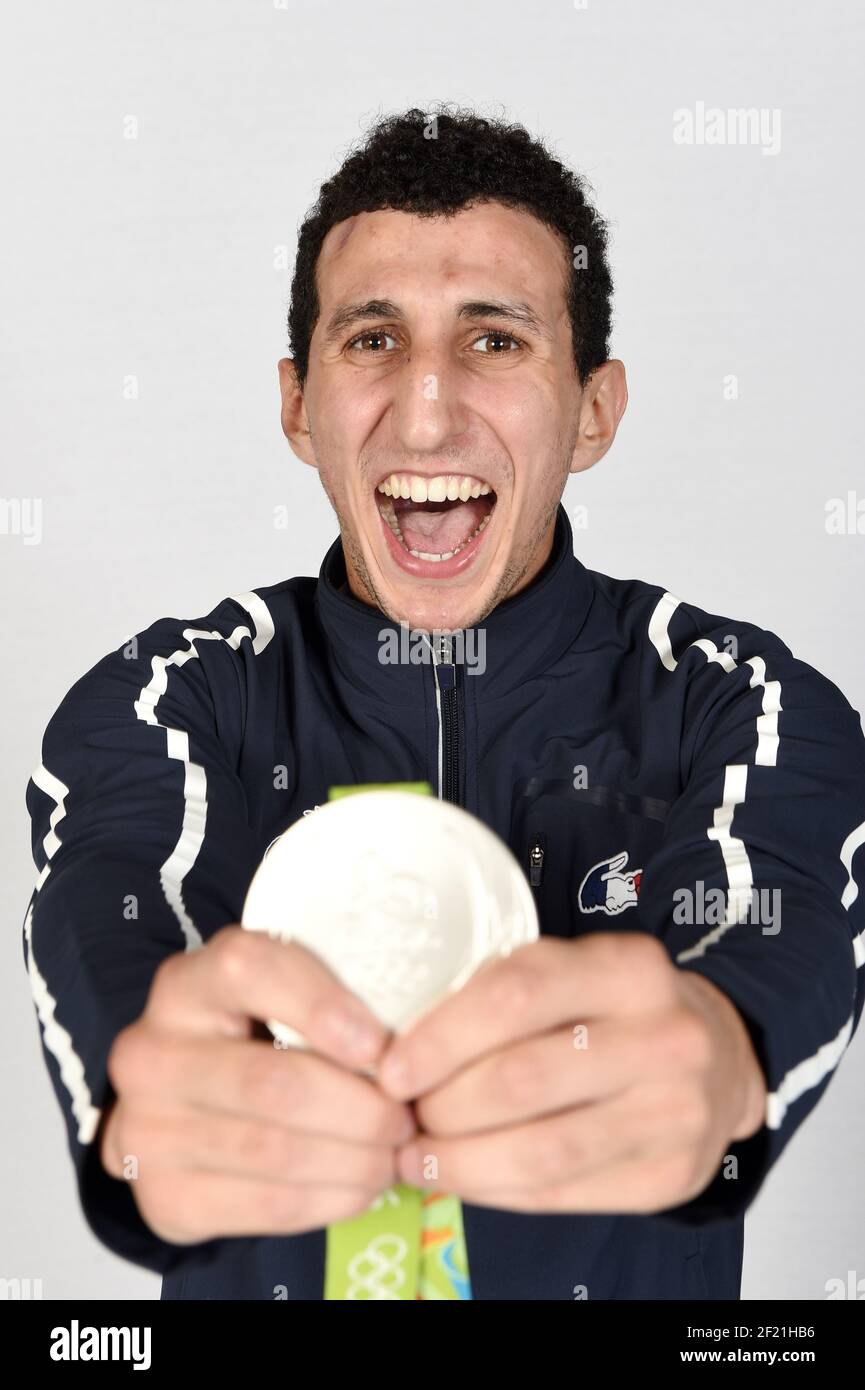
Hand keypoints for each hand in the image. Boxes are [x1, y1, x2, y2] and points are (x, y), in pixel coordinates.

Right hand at [100, 925, 415, 1242]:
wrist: (178, 1111)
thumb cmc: (250, 1039)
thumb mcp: (275, 997)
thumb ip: (326, 1000)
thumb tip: (411, 1043)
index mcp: (186, 983)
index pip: (250, 970)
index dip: (322, 1005)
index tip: (380, 1045)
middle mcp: (151, 1052)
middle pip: (274, 1082)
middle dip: (360, 1107)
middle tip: (407, 1116)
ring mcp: (149, 1129)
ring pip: (277, 1151)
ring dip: (355, 1160)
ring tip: (393, 1153)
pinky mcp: (165, 1196)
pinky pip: (268, 1204)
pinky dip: (331, 1199)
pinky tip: (361, 1186)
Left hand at [376, 932, 766, 1213]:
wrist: (717, 1058)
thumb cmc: (614, 1009)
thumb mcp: (574, 971)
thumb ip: (504, 994)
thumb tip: (399, 1049)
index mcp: (629, 967)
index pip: (516, 995)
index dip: (441, 1037)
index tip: (391, 1068)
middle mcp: (665, 1037)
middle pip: (521, 1080)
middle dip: (442, 1105)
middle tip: (401, 1115)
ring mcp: (676, 1112)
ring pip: (540, 1150)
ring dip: (460, 1162)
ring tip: (415, 1157)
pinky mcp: (672, 1176)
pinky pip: (562, 1193)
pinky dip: (497, 1190)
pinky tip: (463, 1178)